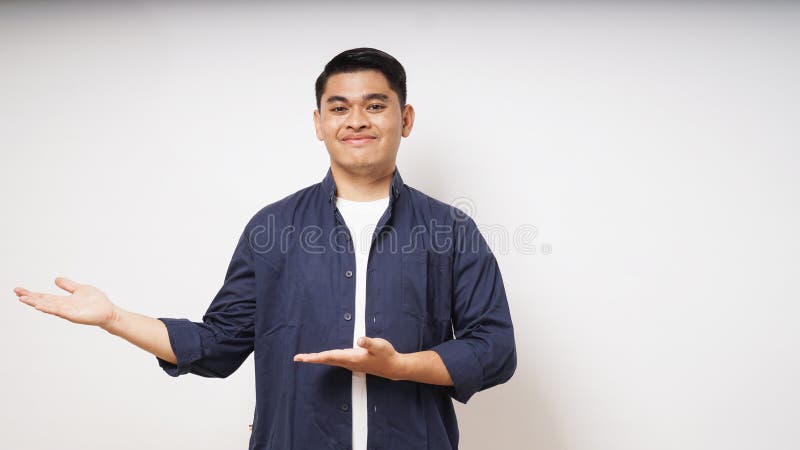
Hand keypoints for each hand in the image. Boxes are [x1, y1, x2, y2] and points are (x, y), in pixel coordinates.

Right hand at [14, 277, 116, 327]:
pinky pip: (59, 311)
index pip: (44, 296)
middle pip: (43, 301)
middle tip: (16, 293)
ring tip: (23, 299)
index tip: (18, 290)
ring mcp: (67, 311)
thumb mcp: (79, 289)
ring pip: (48, 306)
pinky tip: (40, 306)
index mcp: (63, 300)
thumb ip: (67, 285)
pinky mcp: (73, 315)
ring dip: (36, 303)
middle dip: (29, 298)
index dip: (32, 293)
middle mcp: (62, 306)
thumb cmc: (95, 302)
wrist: (108, 312)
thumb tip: (55, 279)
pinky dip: (49, 308)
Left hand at [293, 336, 407, 380]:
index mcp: (352, 358)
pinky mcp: (353, 362)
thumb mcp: (379, 346)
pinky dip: (326, 358)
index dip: (316, 357)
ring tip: (306, 357)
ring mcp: (350, 363)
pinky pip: (335, 360)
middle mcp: (349, 362)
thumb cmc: (387, 355)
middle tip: (298, 358)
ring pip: (330, 360)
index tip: (304, 358)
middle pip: (326, 360)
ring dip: (318, 358)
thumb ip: (369, 342)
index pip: (330, 356)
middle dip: (312, 358)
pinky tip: (323, 356)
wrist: (393, 367)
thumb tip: (359, 339)